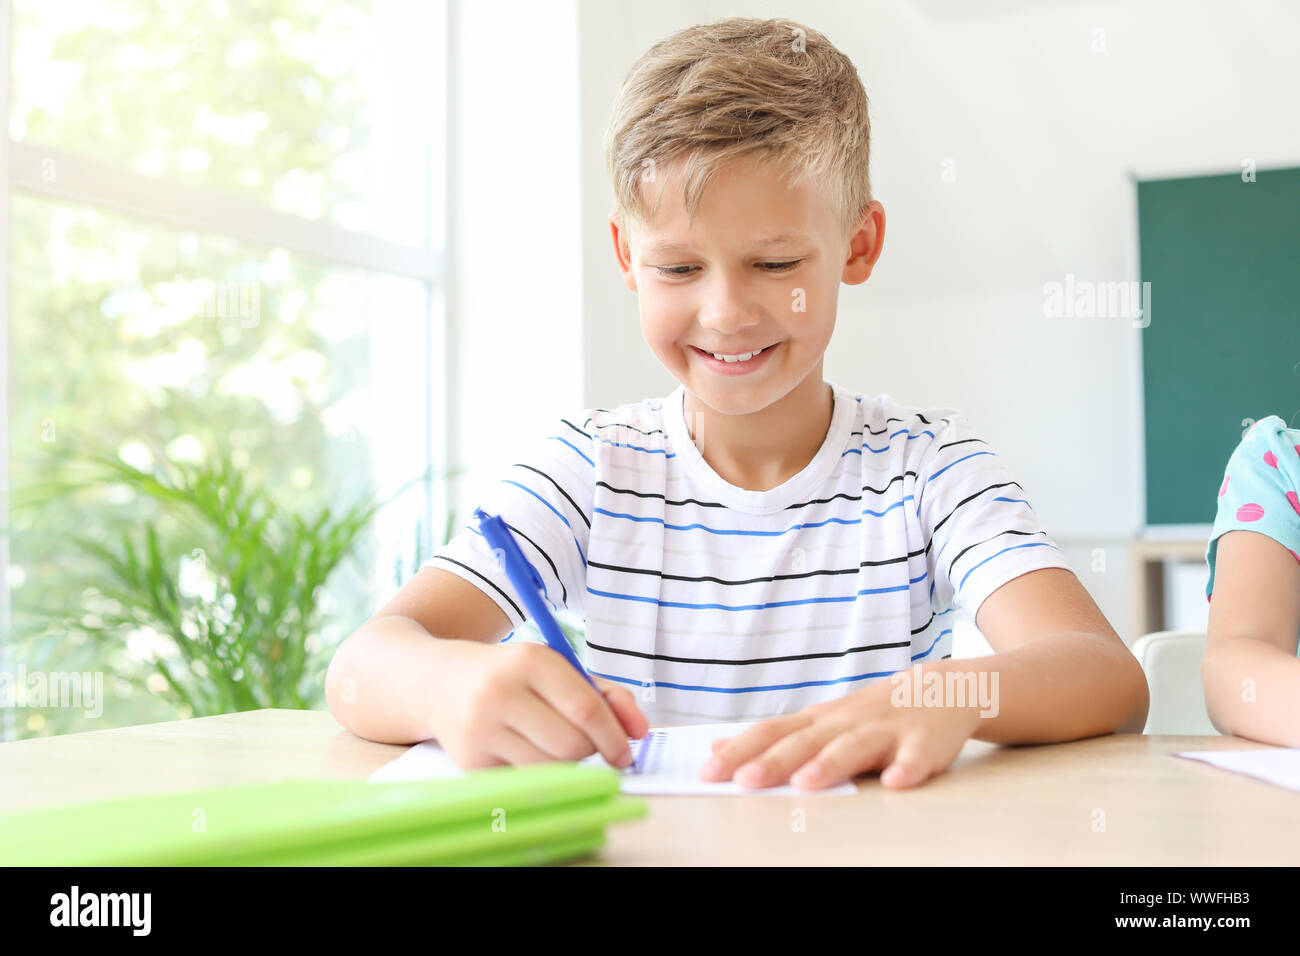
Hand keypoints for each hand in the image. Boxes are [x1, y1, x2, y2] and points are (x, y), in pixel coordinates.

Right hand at [431, 640, 648, 769]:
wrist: (440, 681)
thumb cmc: (513, 676)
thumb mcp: (557, 669)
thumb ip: (606, 693)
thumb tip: (640, 731)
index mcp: (530, 660)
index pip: (586, 708)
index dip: (614, 736)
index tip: (626, 752)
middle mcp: (500, 692)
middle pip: (571, 745)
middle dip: (590, 751)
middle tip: (588, 745)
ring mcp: (481, 728)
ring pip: (550, 769)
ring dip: (565, 765)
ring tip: (555, 744)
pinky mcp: (470, 761)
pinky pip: (525, 781)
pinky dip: (536, 773)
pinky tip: (524, 750)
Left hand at [698, 672, 982, 789]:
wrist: (941, 689)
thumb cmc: (872, 714)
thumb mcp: (820, 720)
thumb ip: (775, 737)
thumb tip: (718, 747)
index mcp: (819, 720)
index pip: (771, 732)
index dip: (739, 751)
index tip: (707, 772)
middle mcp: (846, 722)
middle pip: (805, 741)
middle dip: (773, 761)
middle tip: (743, 781)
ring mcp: (885, 730)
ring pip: (854, 747)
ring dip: (829, 764)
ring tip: (806, 784)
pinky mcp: (924, 743)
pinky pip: (917, 757)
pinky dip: (907, 769)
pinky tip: (895, 783)